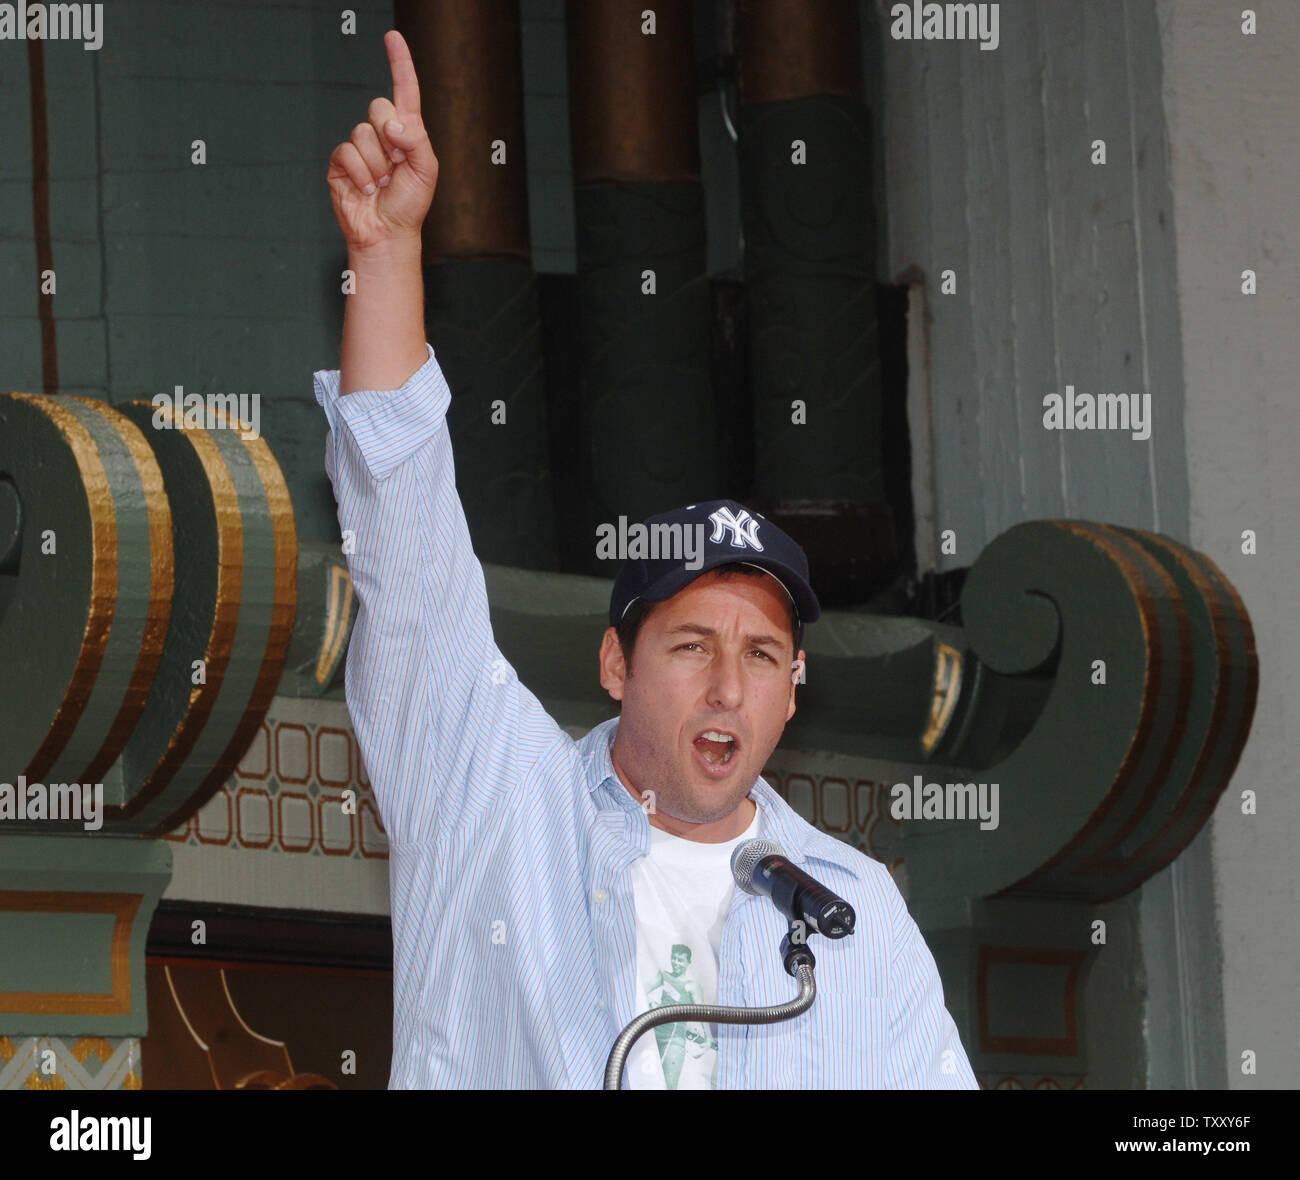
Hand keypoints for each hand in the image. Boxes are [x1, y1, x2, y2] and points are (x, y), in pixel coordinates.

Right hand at [327, 30, 437, 251]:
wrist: (387, 233)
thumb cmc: (410, 204)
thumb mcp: (427, 170)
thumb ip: (416, 139)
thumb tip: (391, 123)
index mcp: (407, 132)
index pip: (404, 90)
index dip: (399, 63)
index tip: (392, 36)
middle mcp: (382, 134)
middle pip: (378, 106)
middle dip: (389, 135)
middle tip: (396, 164)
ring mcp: (359, 147)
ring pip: (362, 133)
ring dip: (377, 163)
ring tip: (382, 184)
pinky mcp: (341, 162)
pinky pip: (347, 152)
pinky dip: (360, 173)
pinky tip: (367, 189)